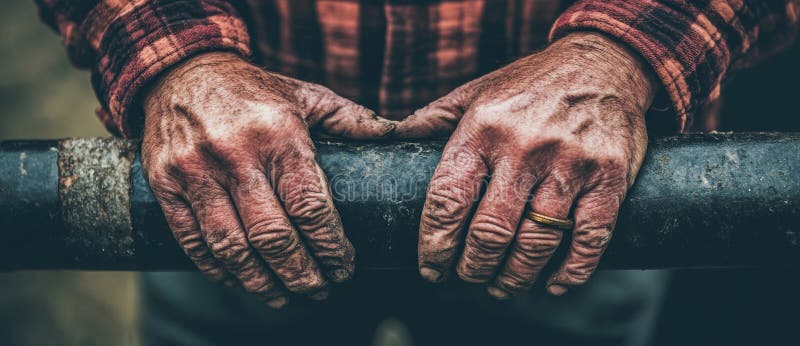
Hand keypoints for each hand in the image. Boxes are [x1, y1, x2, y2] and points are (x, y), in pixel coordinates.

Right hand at [141, 52, 394, 307]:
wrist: (182, 72)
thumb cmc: (254, 91)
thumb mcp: (306, 94)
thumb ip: (351, 119)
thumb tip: (396, 136)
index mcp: (278, 134)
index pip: (310, 206)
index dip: (330, 245)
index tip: (345, 266)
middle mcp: (235, 154)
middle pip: (273, 235)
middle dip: (301, 273)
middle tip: (320, 290)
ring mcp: (195, 171)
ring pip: (231, 245)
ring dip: (260, 282)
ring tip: (283, 298)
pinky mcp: (164, 183)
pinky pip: (191, 239)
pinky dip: (216, 268)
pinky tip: (238, 280)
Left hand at [397, 33, 656, 297]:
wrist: (603, 62)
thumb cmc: (530, 84)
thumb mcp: (476, 90)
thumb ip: (434, 117)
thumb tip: (392, 137)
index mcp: (483, 130)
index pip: (448, 199)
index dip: (435, 243)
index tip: (431, 268)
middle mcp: (524, 148)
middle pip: (490, 230)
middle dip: (473, 267)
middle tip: (468, 278)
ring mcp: (570, 165)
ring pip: (537, 241)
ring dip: (515, 276)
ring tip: (501, 287)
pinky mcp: (609, 178)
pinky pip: (589, 237)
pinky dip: (571, 270)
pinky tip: (553, 284)